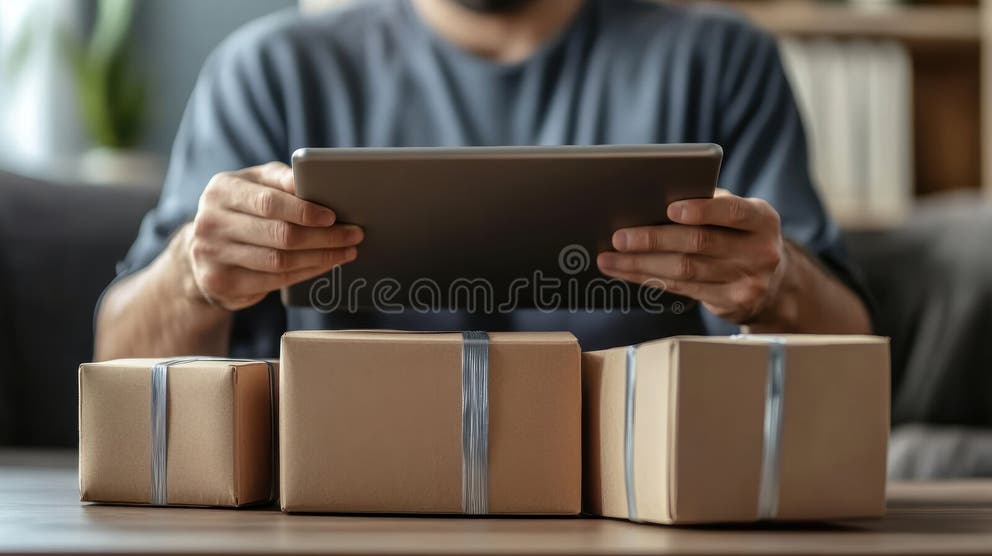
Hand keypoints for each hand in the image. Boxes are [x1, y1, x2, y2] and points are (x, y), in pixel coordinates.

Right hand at [184, 161, 363, 310]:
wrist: (204, 250)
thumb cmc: (242, 210)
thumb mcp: (255, 184)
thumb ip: (281, 179)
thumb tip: (313, 178)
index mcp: (222, 190)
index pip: (268, 202)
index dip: (304, 211)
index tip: (333, 216)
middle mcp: (211, 222)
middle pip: (279, 234)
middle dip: (323, 237)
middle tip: (354, 235)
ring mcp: (213, 255)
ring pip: (280, 261)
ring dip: (321, 257)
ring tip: (347, 251)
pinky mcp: (221, 283)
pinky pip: (274, 280)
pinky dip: (307, 272)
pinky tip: (326, 265)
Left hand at [597, 189, 787, 323]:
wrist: (774, 284)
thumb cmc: (741, 236)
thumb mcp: (738, 216)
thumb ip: (709, 204)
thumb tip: (654, 198)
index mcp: (762, 219)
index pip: (732, 211)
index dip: (701, 210)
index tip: (669, 209)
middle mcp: (760, 251)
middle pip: (699, 243)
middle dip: (654, 239)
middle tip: (619, 237)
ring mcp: (748, 281)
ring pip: (685, 270)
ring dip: (641, 264)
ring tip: (609, 258)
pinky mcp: (731, 304)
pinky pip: (682, 289)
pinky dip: (649, 279)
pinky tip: (626, 272)